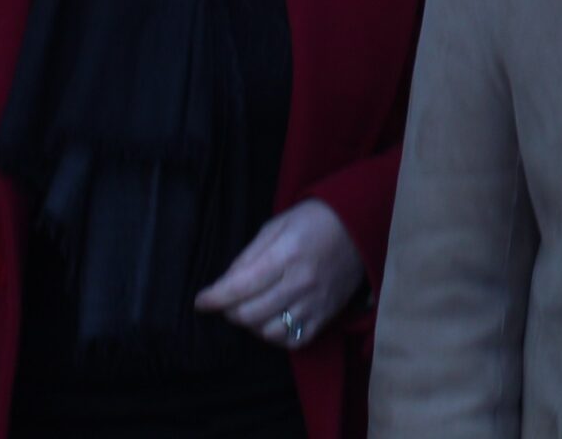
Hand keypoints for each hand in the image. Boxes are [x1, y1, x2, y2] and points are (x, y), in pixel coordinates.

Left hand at [195, 199, 363, 350]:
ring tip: (251, 309)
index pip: (240, 287)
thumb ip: (248, 256)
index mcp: (287, 254)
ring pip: (268, 332)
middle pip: (249, 314)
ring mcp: (315, 303)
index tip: (200, 301)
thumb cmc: (314, 221)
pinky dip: (275, 336)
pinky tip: (272, 320)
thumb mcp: (276, 226)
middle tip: (227, 302)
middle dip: (228, 311)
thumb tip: (223, 285)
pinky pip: (292, 341)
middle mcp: (301, 282)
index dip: (214, 298)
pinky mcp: (325, 316)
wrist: (361, 227)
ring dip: (251, 325)